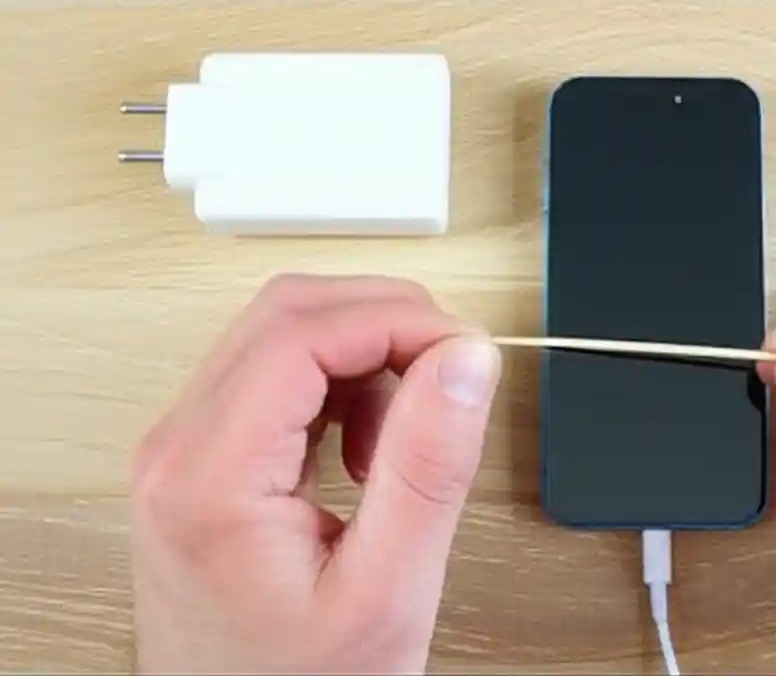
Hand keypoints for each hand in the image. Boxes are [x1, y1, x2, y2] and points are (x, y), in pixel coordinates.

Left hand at [130, 275, 500, 672]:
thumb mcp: (387, 592)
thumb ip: (428, 467)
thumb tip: (463, 361)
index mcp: (208, 479)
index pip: (300, 333)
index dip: (397, 320)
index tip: (465, 350)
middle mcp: (178, 452)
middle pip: (286, 315)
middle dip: (386, 322)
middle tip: (454, 370)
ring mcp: (185, 454)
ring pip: (282, 337)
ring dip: (366, 356)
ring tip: (411, 431)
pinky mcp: (207, 463)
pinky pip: (278, 381)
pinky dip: (343, 389)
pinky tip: (372, 449)